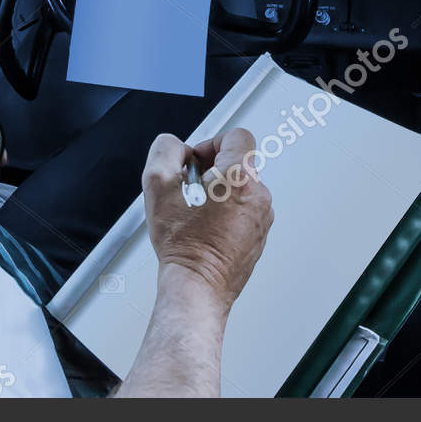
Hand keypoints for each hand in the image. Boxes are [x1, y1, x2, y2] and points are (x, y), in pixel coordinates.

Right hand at [142, 129, 272, 310]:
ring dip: (220, 194)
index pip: (236, 136)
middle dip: (212, 172)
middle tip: (189, 191)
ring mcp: (263, 215)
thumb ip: (165, 151)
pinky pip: (246, 211)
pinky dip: (228, 214)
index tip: (196, 161)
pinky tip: (207, 229)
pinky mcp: (260, 233)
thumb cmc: (183, 244)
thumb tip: (177, 147)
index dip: (211, 143)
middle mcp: (258, 193)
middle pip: (238, 164)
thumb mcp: (157, 185)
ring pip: (241, 189)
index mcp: (238, 176)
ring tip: (196, 214)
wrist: (197, 285)